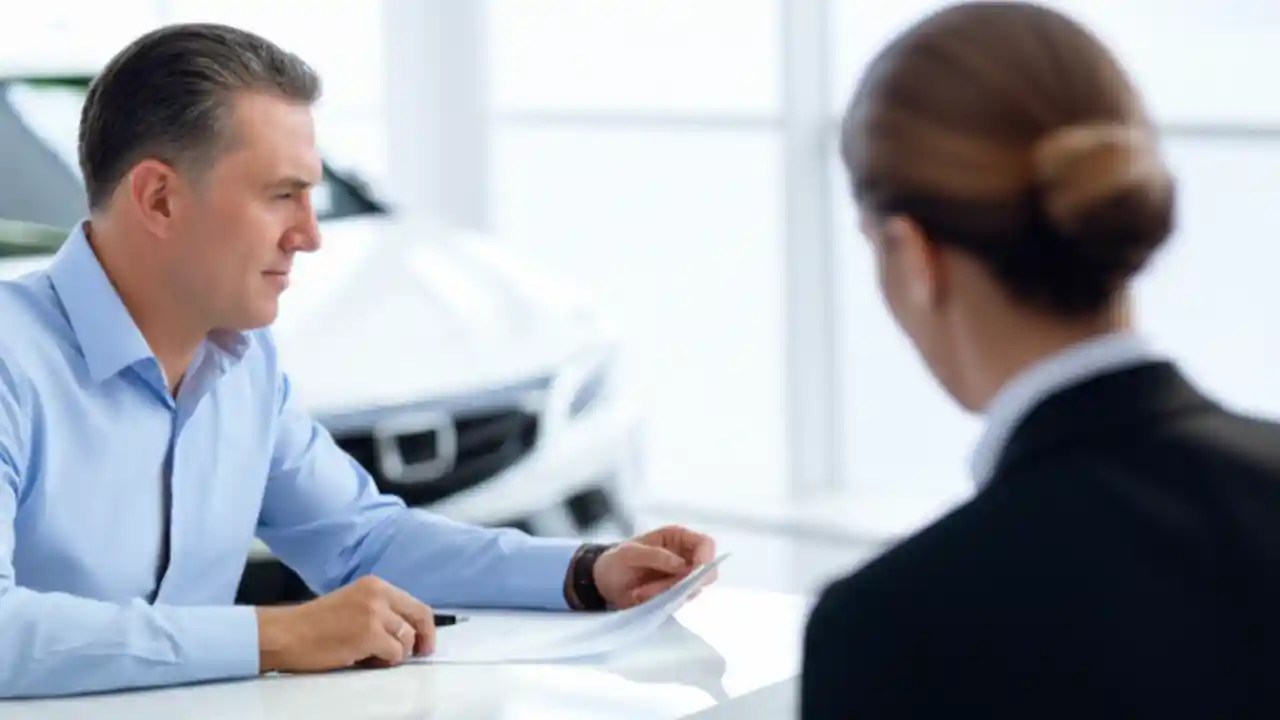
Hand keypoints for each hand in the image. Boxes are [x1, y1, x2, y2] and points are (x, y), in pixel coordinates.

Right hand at [256, 575, 436, 673]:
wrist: (288, 633)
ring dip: (396, 653)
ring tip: (375, 656)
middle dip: (423, 640)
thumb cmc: (315, 624)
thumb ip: (380, 609)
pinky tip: (367, 659)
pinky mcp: (369, 634)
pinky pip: (394, 654)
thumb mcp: (353, 603)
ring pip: (407, 640)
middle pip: (419, 618)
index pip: (415, 604)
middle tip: (419, 653)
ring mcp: (375, 614)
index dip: (425, 625)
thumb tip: (408, 630)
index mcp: (375, 585)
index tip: (425, 640)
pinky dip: (385, 661)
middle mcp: (378, 595)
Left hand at [593, 525, 717, 608]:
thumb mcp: (629, 553)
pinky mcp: (674, 597)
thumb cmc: (617, 560)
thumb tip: (681, 565)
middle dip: (687, 581)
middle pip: (706, 571)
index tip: (695, 573)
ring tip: (640, 592)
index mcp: (677, 539)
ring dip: (668, 593)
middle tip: (663, 589)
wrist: (604, 582)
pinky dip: (662, 602)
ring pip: (692, 590)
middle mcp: (685, 558)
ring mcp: (681, 580)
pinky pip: (679, 602)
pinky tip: (641, 596)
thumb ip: (655, 555)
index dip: (706, 557)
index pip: (705, 544)